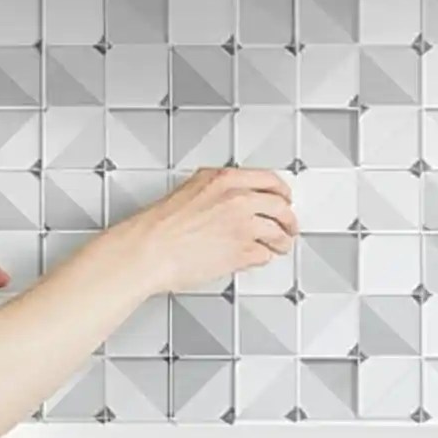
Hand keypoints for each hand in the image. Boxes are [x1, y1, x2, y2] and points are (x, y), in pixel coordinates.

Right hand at [69, 168, 297, 296]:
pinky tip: (257, 258)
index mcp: (225, 180)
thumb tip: (233, 193)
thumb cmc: (159, 226)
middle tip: (289, 225)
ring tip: (279, 246)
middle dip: (289, 219)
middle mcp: (238, 200)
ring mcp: (243, 226)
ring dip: (281, 242)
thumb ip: (217, 188)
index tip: (285, 197)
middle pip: (281, 207)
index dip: (282, 191)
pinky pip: (265, 255)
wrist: (147, 251)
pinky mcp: (243, 252)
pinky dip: (264, 257)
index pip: (270, 180)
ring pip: (279, 233)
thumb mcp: (190, 189)